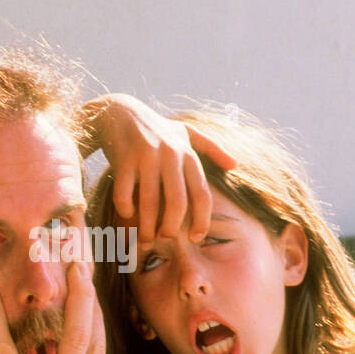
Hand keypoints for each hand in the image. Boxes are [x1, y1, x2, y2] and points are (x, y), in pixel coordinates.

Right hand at [79, 94, 237, 245]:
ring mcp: (146, 157)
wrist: (119, 111)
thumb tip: (235, 165)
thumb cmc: (156, 128)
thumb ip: (212, 148)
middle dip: (172, 227)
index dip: (201, 220)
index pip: (201, 194)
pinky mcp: (124, 159)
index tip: (196, 238)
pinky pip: (125, 193)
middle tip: (166, 240)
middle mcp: (170, 155)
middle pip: (177, 202)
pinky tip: (127, 216)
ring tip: (146, 242)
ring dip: (147, 227)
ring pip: (149, 202)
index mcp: (187, 154)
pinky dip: (126, 209)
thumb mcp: (186, 132)